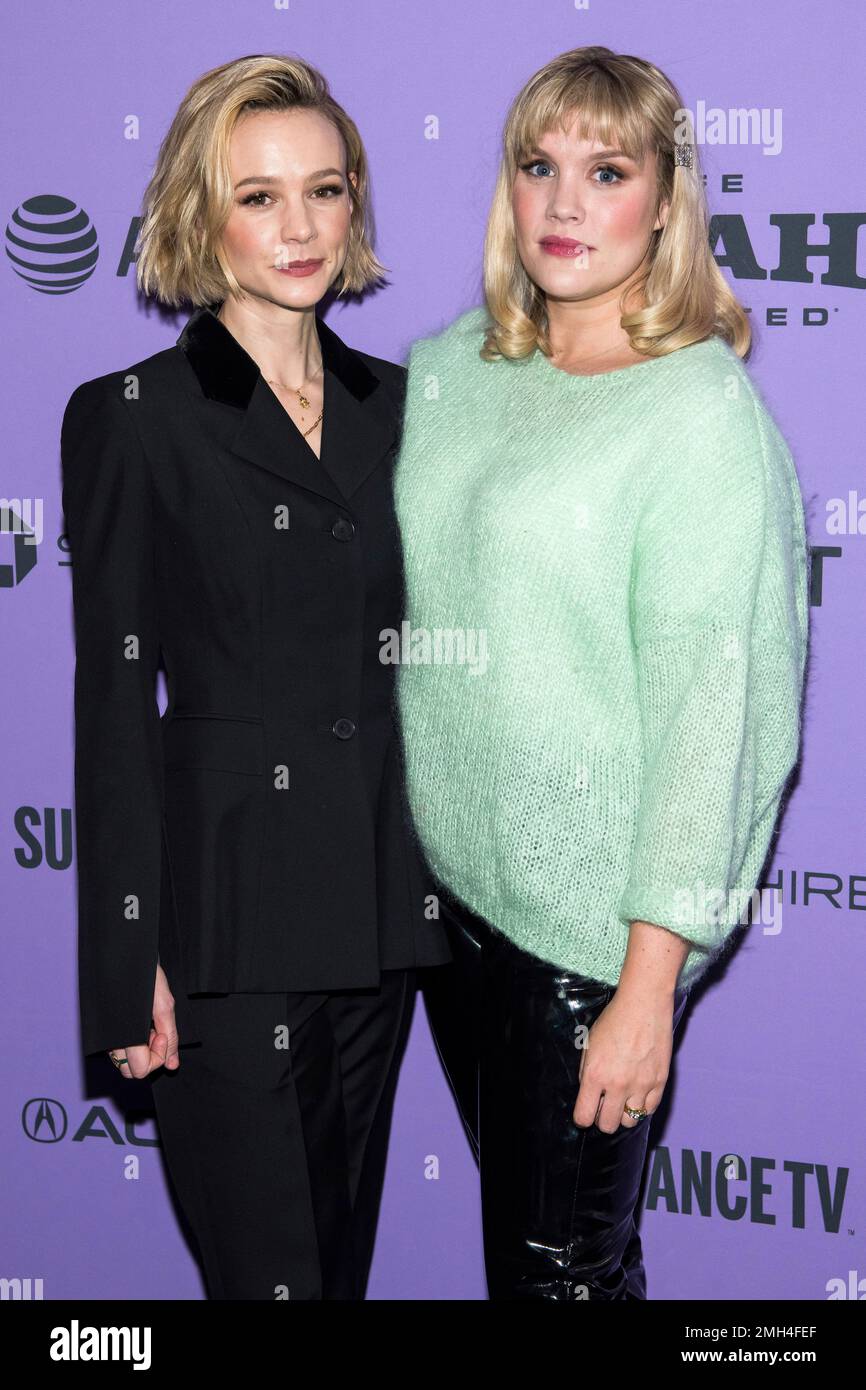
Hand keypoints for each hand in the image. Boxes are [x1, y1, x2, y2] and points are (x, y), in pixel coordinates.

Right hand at [106, 962, 179, 1078]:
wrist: (126, 954)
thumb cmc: (145, 975)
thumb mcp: (165, 1004)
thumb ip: (170, 1037)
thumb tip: (172, 1065)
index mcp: (124, 1034)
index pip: (139, 1070)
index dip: (157, 1056)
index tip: (160, 1032)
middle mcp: (110, 1038)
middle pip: (129, 1071)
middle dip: (148, 1057)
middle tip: (156, 1031)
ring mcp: (106, 1035)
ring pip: (124, 1061)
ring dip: (141, 1049)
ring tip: (148, 1024)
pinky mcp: (106, 1029)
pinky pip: (120, 1048)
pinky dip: (132, 1041)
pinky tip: (140, 1022)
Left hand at [573, 985, 675, 1132]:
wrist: (643, 1004)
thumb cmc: (614, 1020)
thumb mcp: (589, 1043)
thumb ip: (586, 1072)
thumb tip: (589, 1094)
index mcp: (595, 1074)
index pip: (584, 1116)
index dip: (583, 1118)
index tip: (585, 1114)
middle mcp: (617, 1084)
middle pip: (608, 1125)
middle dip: (602, 1119)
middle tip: (604, 1107)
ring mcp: (641, 1085)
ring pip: (630, 1121)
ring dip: (623, 1113)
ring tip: (622, 1099)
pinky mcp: (660, 1082)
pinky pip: (649, 1110)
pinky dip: (641, 1106)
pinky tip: (637, 1094)